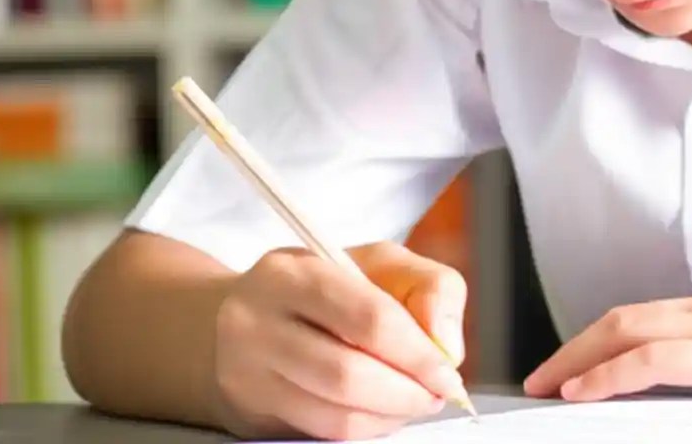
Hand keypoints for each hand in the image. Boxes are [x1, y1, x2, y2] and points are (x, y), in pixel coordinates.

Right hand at [211, 243, 468, 439]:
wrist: (244, 318)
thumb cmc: (326, 287)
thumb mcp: (382, 264)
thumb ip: (431, 288)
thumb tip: (446, 348)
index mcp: (293, 273)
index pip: (369, 318)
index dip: (418, 353)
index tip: (448, 372)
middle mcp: (257, 323)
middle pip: (349, 374)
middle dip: (407, 392)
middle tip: (437, 394)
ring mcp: (247, 373)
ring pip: (336, 415)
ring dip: (391, 416)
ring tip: (415, 401)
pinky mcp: (252, 413)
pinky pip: (324, 433)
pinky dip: (367, 428)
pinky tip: (383, 410)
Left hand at [523, 287, 691, 402]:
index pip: (648, 315)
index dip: (602, 338)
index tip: (574, 362)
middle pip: (623, 319)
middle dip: (574, 347)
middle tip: (540, 378)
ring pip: (626, 332)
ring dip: (576, 360)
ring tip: (545, 388)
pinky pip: (651, 360)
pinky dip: (608, 375)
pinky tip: (582, 394)